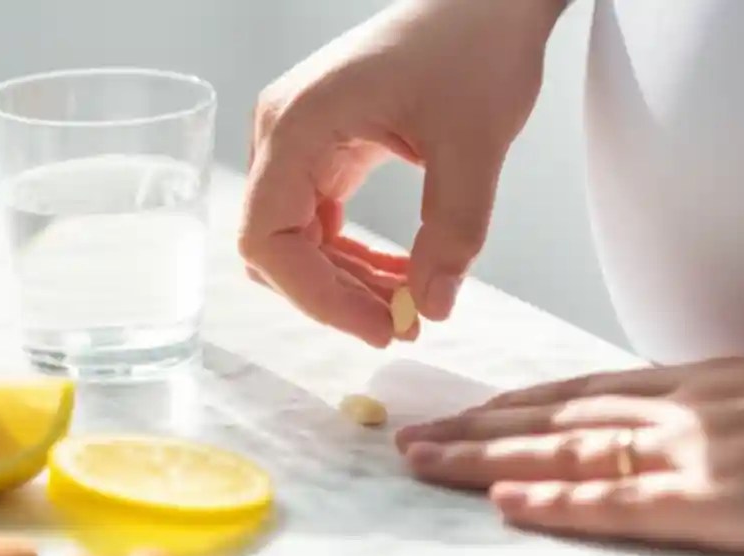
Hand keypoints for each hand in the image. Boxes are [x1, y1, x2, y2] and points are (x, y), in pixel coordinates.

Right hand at [239, 0, 565, 346]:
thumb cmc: (475, 43)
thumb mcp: (473, 144)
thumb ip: (453, 232)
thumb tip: (433, 308)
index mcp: (299, 123)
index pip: (268, 237)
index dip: (315, 296)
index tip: (379, 326)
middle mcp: (283, 132)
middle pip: (277, 247)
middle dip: (334, 296)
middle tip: (403, 325)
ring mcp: (300, 141)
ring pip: (298, 242)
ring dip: (346, 283)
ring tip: (411, 307)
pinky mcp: (325, 147)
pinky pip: (319, 222)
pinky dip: (353, 257)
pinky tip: (399, 278)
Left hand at [395, 352, 743, 555]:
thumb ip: (725, 406)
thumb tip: (689, 420)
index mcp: (701, 382)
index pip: (582, 390)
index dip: (514, 401)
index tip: (464, 407)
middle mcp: (682, 407)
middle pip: (553, 415)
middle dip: (475, 424)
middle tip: (409, 433)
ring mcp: (696, 451)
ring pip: (564, 450)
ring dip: (485, 457)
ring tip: (421, 461)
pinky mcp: (721, 502)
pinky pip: (620, 503)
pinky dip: (556, 501)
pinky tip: (504, 502)